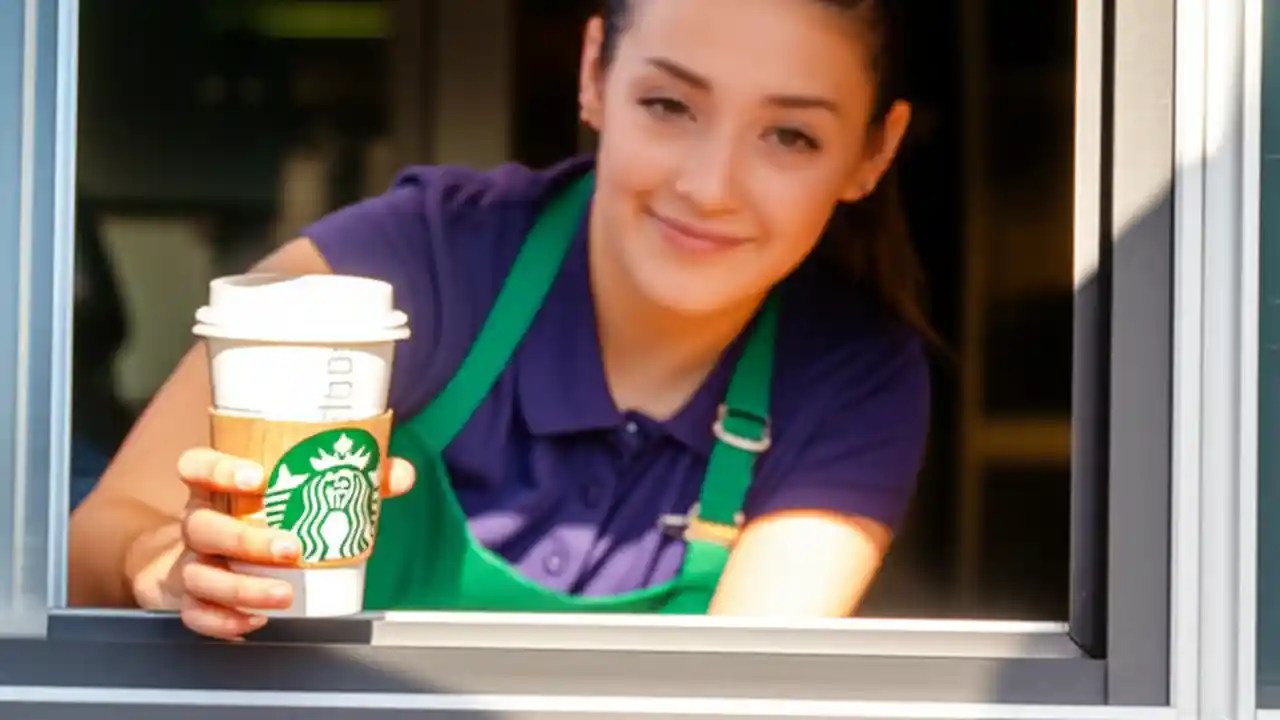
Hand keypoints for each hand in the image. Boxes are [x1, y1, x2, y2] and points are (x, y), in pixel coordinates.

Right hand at [132, 448, 414, 640]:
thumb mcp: (300, 492)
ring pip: (200, 574)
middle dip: (246, 539)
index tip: (259, 478)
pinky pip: (195, 613)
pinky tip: (254, 622)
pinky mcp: (189, 598)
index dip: (220, 469)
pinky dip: (223, 622)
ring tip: (283, 595)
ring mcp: (190, 560)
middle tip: (292, 549)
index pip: (197, 466)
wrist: (206, 555)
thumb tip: (400, 474)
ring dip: (241, 588)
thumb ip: (355, 478)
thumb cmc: (264, 514)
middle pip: (203, 526)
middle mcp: (198, 521)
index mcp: (217, 487)